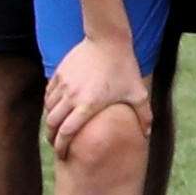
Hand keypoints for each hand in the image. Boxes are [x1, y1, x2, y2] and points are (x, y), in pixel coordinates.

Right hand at [42, 38, 153, 158]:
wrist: (108, 39)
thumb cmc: (124, 67)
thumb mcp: (137, 92)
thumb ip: (143, 114)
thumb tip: (147, 134)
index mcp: (88, 105)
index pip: (66, 133)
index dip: (61, 147)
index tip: (62, 155)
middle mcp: (72, 97)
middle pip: (52, 124)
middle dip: (52, 137)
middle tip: (56, 144)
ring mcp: (63, 84)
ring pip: (48, 110)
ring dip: (50, 121)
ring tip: (56, 127)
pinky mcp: (58, 74)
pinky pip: (48, 95)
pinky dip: (49, 104)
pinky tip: (56, 108)